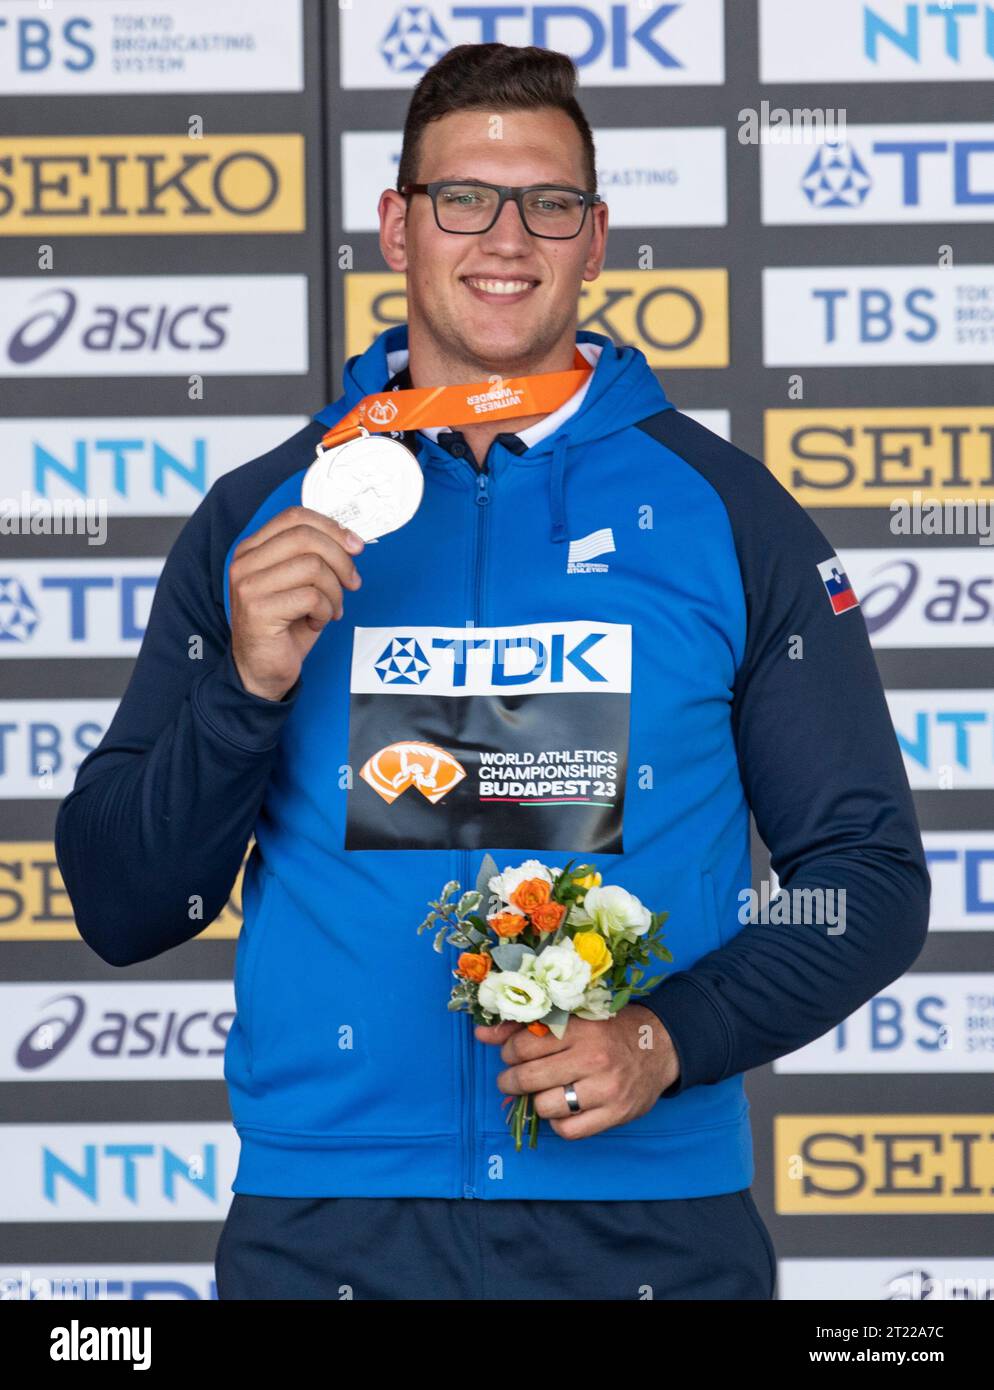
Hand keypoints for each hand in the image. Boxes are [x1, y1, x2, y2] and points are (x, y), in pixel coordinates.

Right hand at [229, 505, 363, 700]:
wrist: (262, 670)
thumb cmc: (285, 625)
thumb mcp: (300, 583)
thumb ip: (314, 556)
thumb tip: (350, 540)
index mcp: (253, 548)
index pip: (295, 517)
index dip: (332, 527)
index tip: (355, 545)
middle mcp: (245, 562)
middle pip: (306, 537)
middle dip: (340, 559)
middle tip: (352, 582)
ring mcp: (248, 585)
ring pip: (312, 566)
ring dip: (334, 591)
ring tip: (331, 609)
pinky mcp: (257, 610)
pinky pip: (310, 597)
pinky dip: (324, 610)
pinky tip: (316, 622)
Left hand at [474, 1003, 679, 1140]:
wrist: (660, 1046)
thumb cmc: (609, 1029)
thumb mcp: (573, 1017)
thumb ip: (526, 1025)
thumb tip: (480, 1035)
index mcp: (580, 1028)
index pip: (523, 1046)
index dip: (508, 1052)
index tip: (511, 1054)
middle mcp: (593, 1058)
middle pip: (529, 1078)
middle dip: (511, 1080)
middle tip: (513, 1078)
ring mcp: (605, 1090)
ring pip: (545, 1107)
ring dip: (535, 1102)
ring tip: (540, 1092)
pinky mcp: (615, 1115)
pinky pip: (568, 1130)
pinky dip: (558, 1123)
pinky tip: (562, 1108)